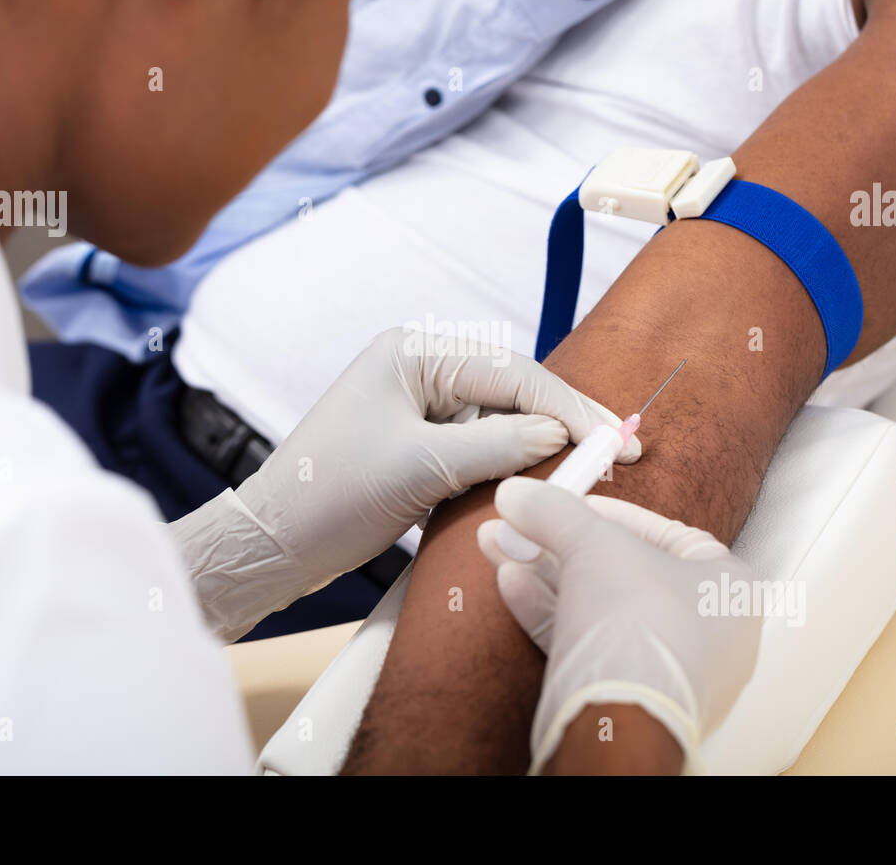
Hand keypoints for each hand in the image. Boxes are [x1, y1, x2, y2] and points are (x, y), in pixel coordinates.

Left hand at [234, 328, 638, 600]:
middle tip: (621, 448)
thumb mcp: (421, 468)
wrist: (274, 543)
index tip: (614, 438)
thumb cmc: (330, 495)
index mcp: (413, 352)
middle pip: (512, 390)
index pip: (511, 373)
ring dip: (541, 444)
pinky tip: (545, 477)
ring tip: (593, 465)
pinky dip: (512, 463)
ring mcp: (419, 406)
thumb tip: (561, 433)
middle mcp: (419, 369)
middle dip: (564, 420)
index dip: (568, 406)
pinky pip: (479, 445)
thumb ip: (498, 446)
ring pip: (501, 419)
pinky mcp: (419, 443)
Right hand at [477, 477, 760, 772]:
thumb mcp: (593, 544)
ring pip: (601, 610)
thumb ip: (555, 511)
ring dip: (546, 576)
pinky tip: (510, 584)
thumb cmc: (636, 621)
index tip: (567, 503)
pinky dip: (551, 615)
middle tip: (521, 524)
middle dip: (562, 545)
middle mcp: (708, 632)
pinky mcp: (634, 699)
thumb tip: (516, 491)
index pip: (665, 533)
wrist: (620, 719)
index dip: (610, 513)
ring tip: (498, 547)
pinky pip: (591, 646)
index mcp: (726, 587)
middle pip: (625, 572)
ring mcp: (671, 671)